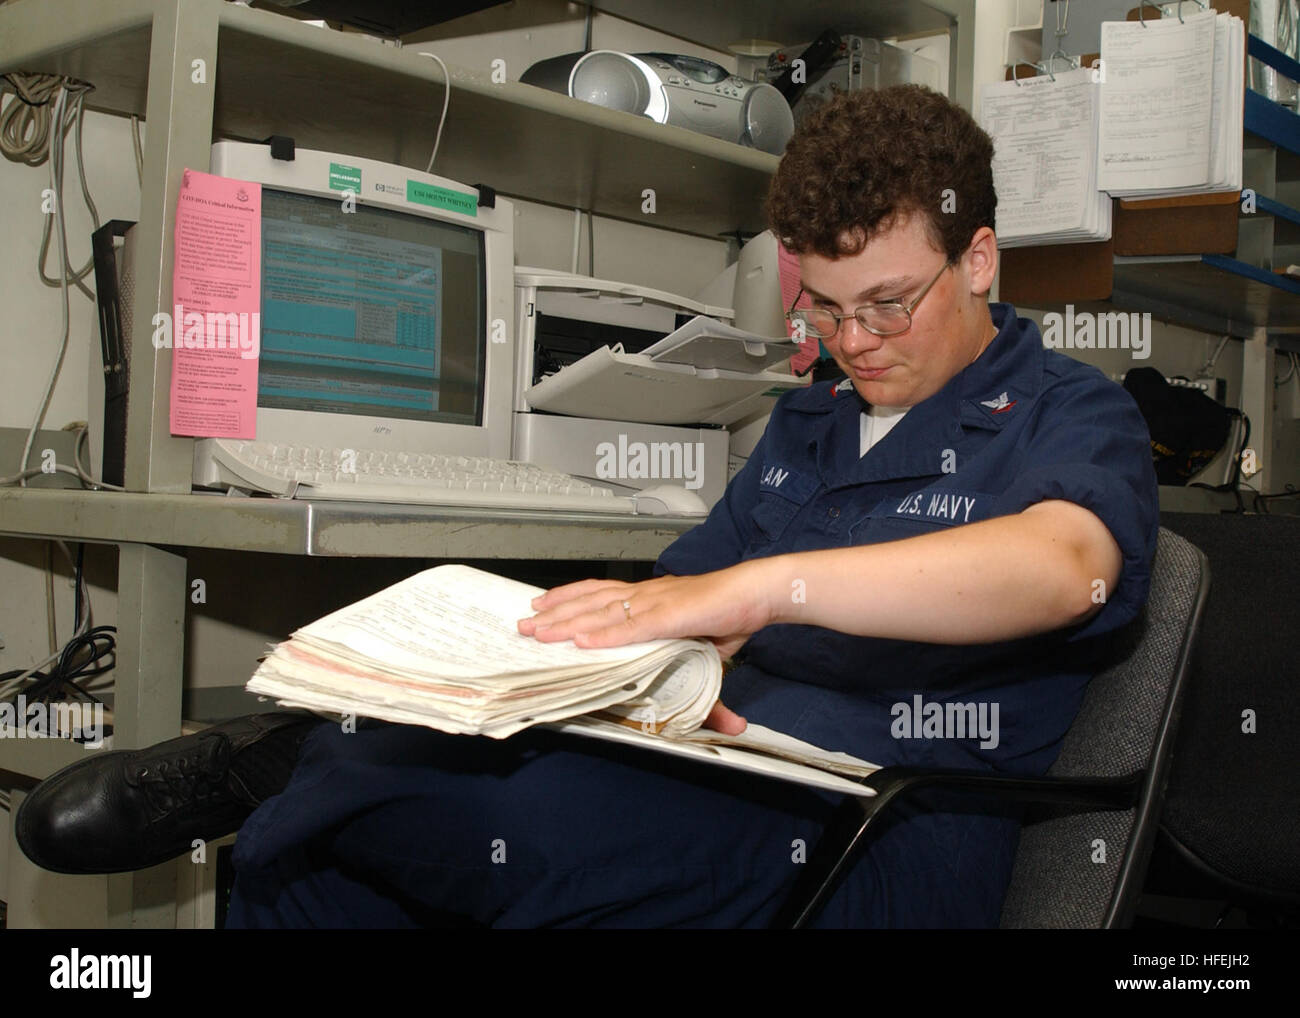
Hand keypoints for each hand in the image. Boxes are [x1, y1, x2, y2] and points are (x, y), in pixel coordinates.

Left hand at [517, 566, 771, 734]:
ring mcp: (656, 603)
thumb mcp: (698, 637)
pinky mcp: (670, 618)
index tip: (542, 604)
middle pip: (591, 601)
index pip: (601, 592)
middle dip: (555, 613)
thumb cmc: (732, 610)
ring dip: (568, 624)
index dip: (569, 598)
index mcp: (652, 595)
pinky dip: (604, 636)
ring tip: (539, 632)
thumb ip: (681, 651)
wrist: (757, 592)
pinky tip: (582, 641)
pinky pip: (631, 628)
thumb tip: (670, 664)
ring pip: (602, 613)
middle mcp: (647, 594)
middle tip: (524, 623)